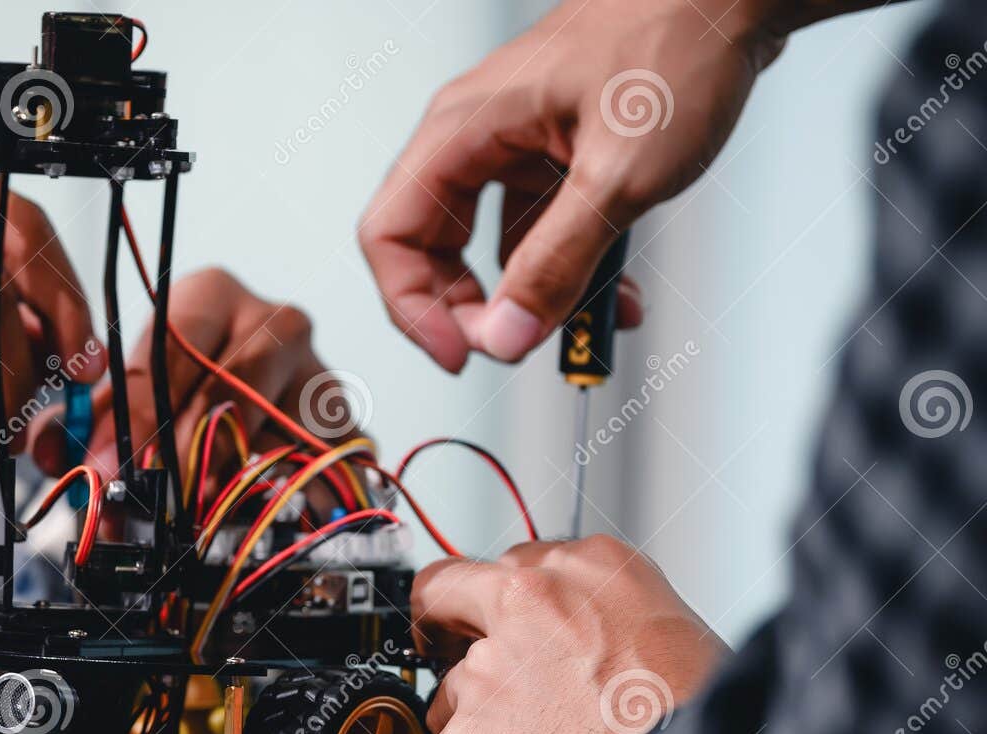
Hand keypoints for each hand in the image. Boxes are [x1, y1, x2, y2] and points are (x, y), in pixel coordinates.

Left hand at [29, 268, 332, 481]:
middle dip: (179, 451)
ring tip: (202, 503)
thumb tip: (53, 449)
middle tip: (148, 495)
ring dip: (237, 468)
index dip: (136, 412)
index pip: (172, 349)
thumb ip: (88, 419)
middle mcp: (270, 320)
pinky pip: (324, 453)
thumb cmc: (184, 378)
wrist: (256, 378)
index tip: (108, 463)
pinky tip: (267, 506)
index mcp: (209, 296)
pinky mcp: (342, 416)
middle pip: (229, 385)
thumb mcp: (130, 386)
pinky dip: (295, 485)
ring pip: (280, 420)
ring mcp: (315, 367)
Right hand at [358, 0, 788, 370]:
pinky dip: (573, 269)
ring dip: (537, 298)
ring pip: (495, 248)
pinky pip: (543, 230)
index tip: (461, 353)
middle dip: (475, 310)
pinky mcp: (557, 153)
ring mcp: (517, 144)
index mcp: (463, 129)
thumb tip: (505, 336)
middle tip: (520, 346)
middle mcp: (477, 137)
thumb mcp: (617, 176)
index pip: (390, 236)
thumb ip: (555, 264)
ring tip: (592, 327)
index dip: (414, 306)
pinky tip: (619, 291)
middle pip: (433, 250)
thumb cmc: (679, 44)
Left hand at [411, 535, 729, 733]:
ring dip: (473, 728)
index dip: (507, 605)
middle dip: (441, 624)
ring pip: (449, 695)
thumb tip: (592, 649)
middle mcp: (529, 606)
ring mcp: (486, 673)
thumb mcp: (682, 644)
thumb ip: (613, 627)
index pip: (517, 568)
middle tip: (442, 650)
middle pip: (446, 592)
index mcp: (592, 571)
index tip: (504, 622)